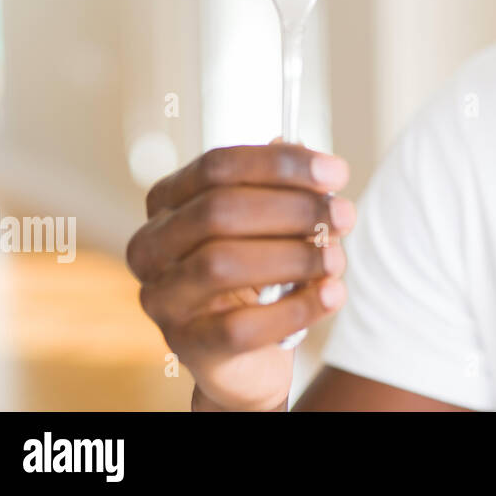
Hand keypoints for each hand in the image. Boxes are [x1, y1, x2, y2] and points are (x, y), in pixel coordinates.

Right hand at [126, 143, 355, 409]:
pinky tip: (332, 295)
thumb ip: (282, 185)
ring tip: (337, 259)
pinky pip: (240, 326)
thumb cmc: (262, 270)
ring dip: (294, 257)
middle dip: (293, 209)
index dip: (280, 165)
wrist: (251, 352)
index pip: (216, 167)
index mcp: (168, 202)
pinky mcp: (187, 345)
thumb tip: (295, 144)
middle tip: (344, 216)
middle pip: (219, 210)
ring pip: (222, 264)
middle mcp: (151, 246)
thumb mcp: (273, 222)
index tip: (337, 172)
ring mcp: (162, 299)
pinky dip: (296, 309)